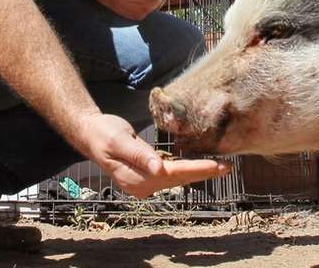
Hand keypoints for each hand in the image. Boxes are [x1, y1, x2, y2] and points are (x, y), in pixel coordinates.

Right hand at [78, 113, 231, 198]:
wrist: (90, 134)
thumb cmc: (104, 133)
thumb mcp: (119, 139)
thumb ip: (139, 153)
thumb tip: (159, 168)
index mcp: (135, 179)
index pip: (172, 174)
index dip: (195, 169)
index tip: (215, 166)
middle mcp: (141, 186)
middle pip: (178, 179)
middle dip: (203, 173)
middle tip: (228, 167)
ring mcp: (143, 184)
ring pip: (177, 178)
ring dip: (198, 172)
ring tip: (220, 167)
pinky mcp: (146, 176)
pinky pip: (171, 175)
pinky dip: (187, 170)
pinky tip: (200, 165)